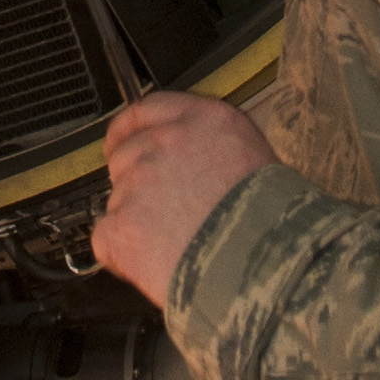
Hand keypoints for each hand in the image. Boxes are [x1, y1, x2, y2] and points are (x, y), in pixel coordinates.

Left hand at [93, 88, 276, 302]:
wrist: (264, 269)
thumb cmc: (273, 225)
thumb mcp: (256, 160)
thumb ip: (213, 149)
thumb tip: (194, 161)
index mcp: (203, 121)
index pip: (147, 110)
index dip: (128, 130)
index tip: (121, 142)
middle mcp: (166, 143)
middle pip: (125, 156)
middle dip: (135, 183)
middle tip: (161, 212)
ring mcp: (138, 183)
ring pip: (118, 199)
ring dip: (136, 221)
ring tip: (173, 245)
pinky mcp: (121, 225)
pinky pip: (106, 238)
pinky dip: (123, 254)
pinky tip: (153, 263)